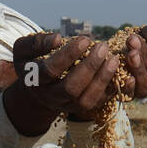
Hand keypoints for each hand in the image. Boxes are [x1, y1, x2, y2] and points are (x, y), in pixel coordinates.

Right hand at [3, 33, 120, 134]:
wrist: (38, 86)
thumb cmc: (32, 61)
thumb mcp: (24, 49)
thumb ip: (36, 42)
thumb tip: (57, 38)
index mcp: (35, 81)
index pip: (51, 70)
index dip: (68, 55)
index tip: (85, 39)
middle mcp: (50, 97)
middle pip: (70, 88)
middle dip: (89, 67)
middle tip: (104, 47)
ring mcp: (67, 106)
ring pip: (86, 101)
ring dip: (102, 80)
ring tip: (114, 59)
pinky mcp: (81, 109)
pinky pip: (99, 104)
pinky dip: (112, 90)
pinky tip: (122, 73)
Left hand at [115, 25, 146, 102]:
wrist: (105, 62)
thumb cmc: (123, 45)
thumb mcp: (134, 37)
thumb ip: (143, 34)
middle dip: (146, 55)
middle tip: (133, 40)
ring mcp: (143, 89)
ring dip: (140, 69)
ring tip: (131, 54)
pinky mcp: (129, 97)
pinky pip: (132, 94)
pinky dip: (130, 87)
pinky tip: (127, 77)